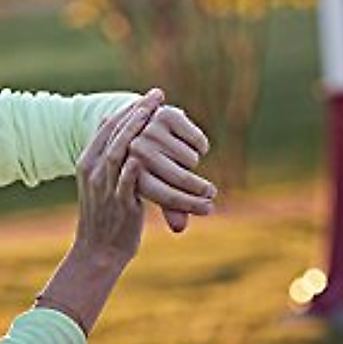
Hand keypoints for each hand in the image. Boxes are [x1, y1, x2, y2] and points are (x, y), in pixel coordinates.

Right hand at [74, 89, 161, 264]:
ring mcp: (105, 187)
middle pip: (114, 134)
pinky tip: (144, 152)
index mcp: (87, 163)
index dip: (128, 110)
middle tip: (156, 95)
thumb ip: (105, 155)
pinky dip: (133, 167)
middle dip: (136, 112)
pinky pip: (126, 182)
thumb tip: (112, 125)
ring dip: (136, 131)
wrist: (97, 251)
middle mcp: (93, 172)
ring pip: (118, 152)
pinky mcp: (120, 204)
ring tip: (153, 114)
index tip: (146, 97)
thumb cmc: (104, 215)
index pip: (107, 128)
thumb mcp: (99, 181)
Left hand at [127, 100, 214, 231]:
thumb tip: (178, 228)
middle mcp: (137, 151)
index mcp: (131, 172)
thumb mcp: (154, 186)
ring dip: (194, 162)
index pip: (166, 195)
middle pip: (181, 178)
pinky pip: (197, 140)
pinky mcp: (166, 115)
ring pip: (190, 159)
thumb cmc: (150, 164)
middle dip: (201, 189)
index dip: (190, 205)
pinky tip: (192, 143)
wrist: (142, 124)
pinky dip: (201, 145)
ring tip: (185, 160)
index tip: (208, 209)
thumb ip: (168, 206)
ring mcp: (150, 131)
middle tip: (211, 193)